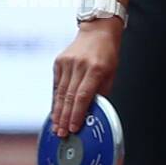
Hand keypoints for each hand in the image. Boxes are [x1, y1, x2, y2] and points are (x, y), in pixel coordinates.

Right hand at [51, 21, 121, 136]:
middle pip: (69, 97)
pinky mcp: (58, 62)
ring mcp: (67, 63)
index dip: (76, 114)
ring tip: (56, 127)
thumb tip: (91, 113)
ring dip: (57, 112)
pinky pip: (56, 85)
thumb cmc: (107, 53)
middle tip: (61, 133)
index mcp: (95, 69)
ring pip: (60, 93)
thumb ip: (101, 93)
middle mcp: (79, 65)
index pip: (83, 96)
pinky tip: (55, 112)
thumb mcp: (111, 74)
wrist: (97, 31)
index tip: (73, 128)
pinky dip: (55, 100)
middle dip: (64, 118)